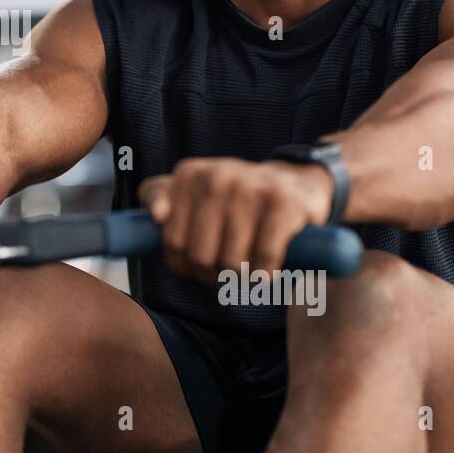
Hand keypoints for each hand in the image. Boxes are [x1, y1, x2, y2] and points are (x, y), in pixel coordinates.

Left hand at [138, 157, 333, 281]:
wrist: (297, 182)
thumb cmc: (236, 197)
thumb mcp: (192, 190)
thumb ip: (158, 195)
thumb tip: (156, 215)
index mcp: (189, 174)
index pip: (172, 242)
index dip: (184, 265)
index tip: (198, 265)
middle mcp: (217, 176)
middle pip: (201, 256)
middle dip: (212, 275)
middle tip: (226, 270)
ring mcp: (250, 187)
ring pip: (232, 262)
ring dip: (240, 278)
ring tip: (247, 268)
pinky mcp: (283, 203)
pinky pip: (264, 258)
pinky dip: (265, 274)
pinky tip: (266, 271)